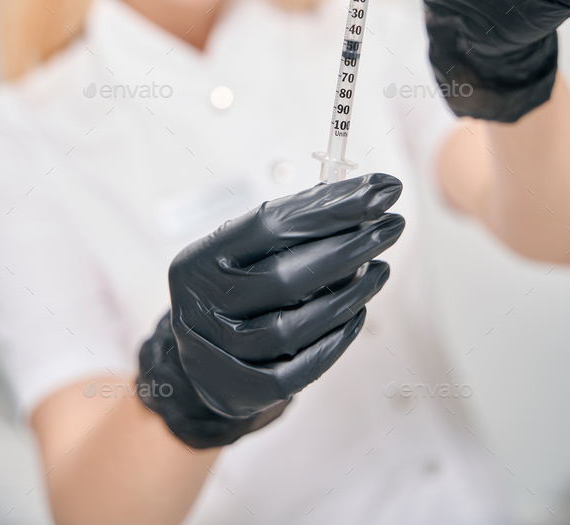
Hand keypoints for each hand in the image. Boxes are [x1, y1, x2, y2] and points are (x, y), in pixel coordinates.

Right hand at [138, 173, 403, 447]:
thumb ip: (290, 224)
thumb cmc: (228, 289)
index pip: (270, 224)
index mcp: (199, 260)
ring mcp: (218, 355)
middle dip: (348, 249)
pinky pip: (297, 371)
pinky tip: (358, 315)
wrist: (193, 357)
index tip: (379, 191)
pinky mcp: (240, 392)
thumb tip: (357, 195)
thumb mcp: (240, 249)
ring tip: (380, 270)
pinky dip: (334, 342)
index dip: (330, 208)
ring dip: (348, 296)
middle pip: (285, 277)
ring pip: (293, 327)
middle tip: (391, 227)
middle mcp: (202, 307)